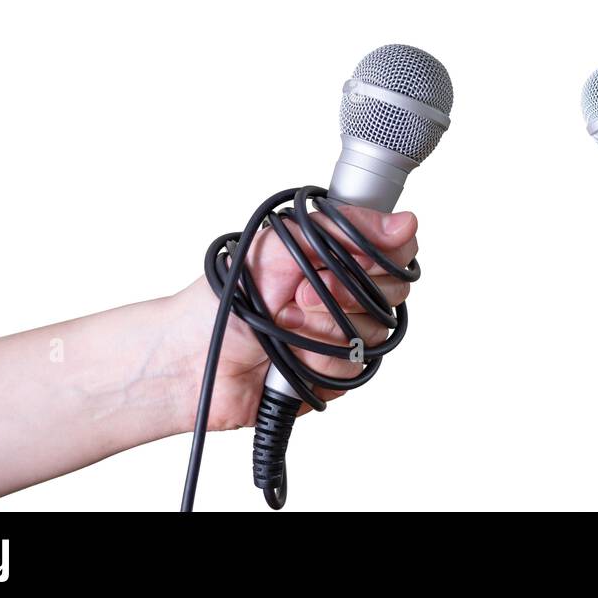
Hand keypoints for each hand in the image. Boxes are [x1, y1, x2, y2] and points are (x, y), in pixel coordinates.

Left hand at [168, 205, 418, 430]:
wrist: (193, 358)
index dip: (381, 260)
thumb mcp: (285, 245)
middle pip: (390, 296)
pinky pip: (354, 370)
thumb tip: (404, 223)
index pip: (394, 253)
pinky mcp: (334, 374)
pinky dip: (318, 364)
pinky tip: (290, 357)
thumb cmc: (226, 298)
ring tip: (284, 328)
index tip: (350, 263)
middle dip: (342, 297)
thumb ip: (347, 230)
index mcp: (336, 257)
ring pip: (374, 336)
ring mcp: (341, 336)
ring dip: (323, 333)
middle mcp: (344, 295)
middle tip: (298, 296)